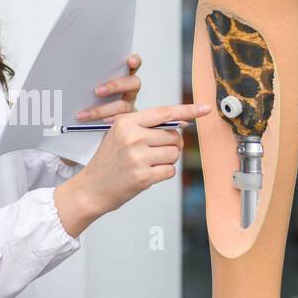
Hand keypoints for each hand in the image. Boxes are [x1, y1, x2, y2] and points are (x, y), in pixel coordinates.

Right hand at [53, 101, 210, 236]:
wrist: (91, 188)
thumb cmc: (109, 161)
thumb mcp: (120, 134)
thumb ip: (147, 126)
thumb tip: (182, 124)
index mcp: (127, 122)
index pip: (165, 113)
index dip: (188, 111)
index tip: (206, 109)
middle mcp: (133, 137)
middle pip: (174, 136)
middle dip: (171, 145)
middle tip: (153, 153)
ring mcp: (138, 157)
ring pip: (174, 154)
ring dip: (167, 161)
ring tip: (148, 164)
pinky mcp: (143, 176)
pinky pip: (170, 171)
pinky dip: (163, 173)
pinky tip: (147, 174)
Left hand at [75, 53, 140, 121]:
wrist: (90, 122)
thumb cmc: (90, 98)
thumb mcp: (90, 84)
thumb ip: (89, 77)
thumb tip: (68, 71)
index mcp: (122, 76)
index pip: (133, 65)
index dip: (134, 61)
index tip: (130, 61)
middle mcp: (128, 90)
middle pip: (133, 83)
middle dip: (115, 85)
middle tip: (98, 91)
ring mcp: (128, 106)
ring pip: (122, 105)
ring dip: (103, 109)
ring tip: (86, 114)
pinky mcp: (124, 121)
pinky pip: (120, 121)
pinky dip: (109, 121)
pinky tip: (100, 123)